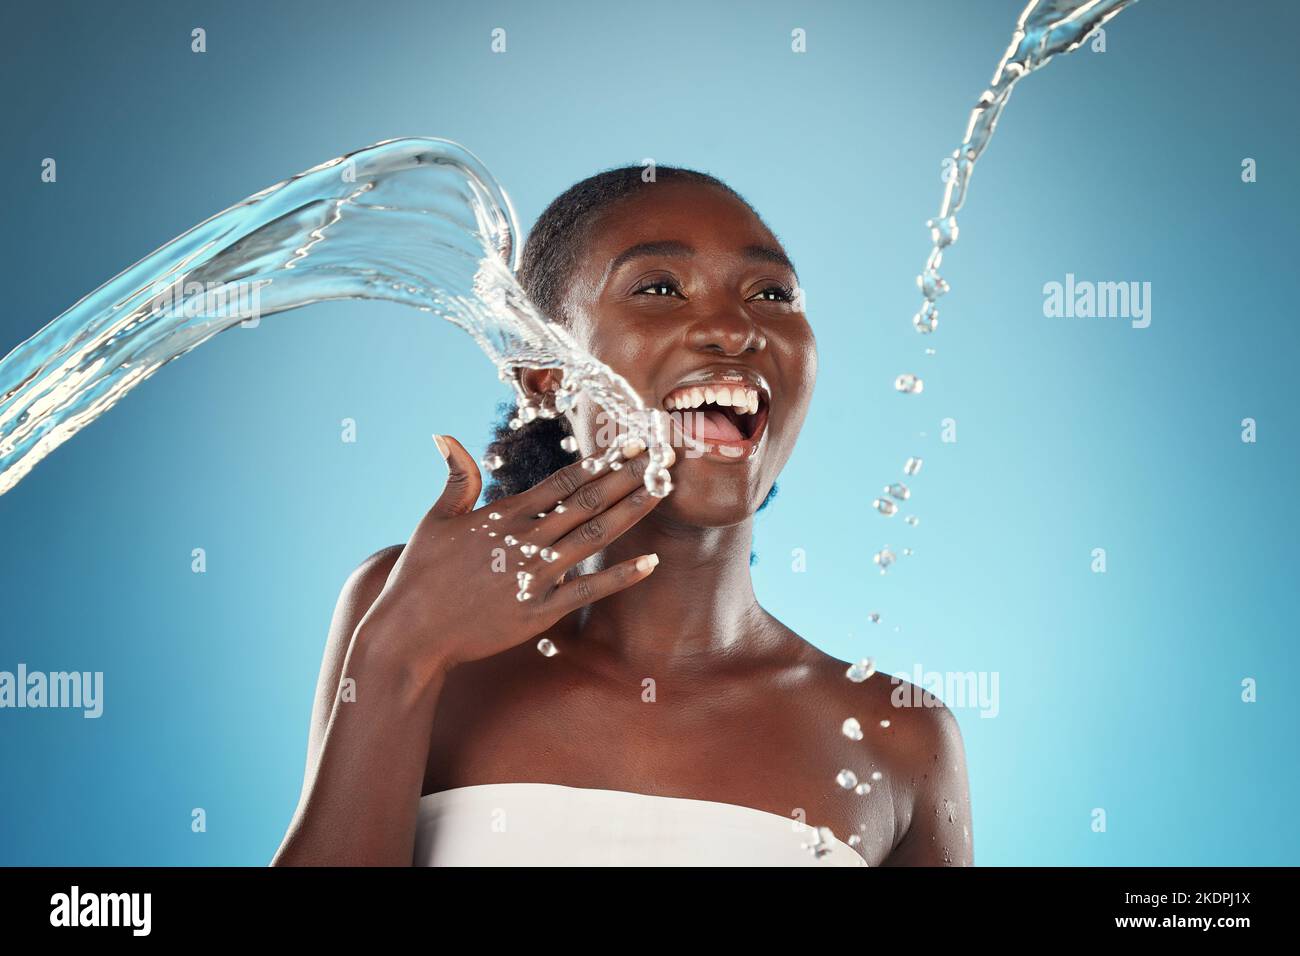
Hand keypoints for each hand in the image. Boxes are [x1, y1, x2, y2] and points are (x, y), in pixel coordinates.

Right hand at [356, 434, 670, 681]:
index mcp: (505, 515)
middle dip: (629, 477)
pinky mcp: (540, 612)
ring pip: (595, 537)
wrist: (412, 633)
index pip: (564, 481)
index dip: (602, 461)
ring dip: (632, 512)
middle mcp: (527, 541)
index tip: (631, 444)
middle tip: (663, 458)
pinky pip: (590, 591)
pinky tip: (651, 562)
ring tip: (662, 491)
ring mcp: (536, 577)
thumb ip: (455, 477)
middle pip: (589, 501)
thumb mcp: (436, 518)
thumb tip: (446, 436)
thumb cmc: (420, 574)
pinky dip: (622, 576)